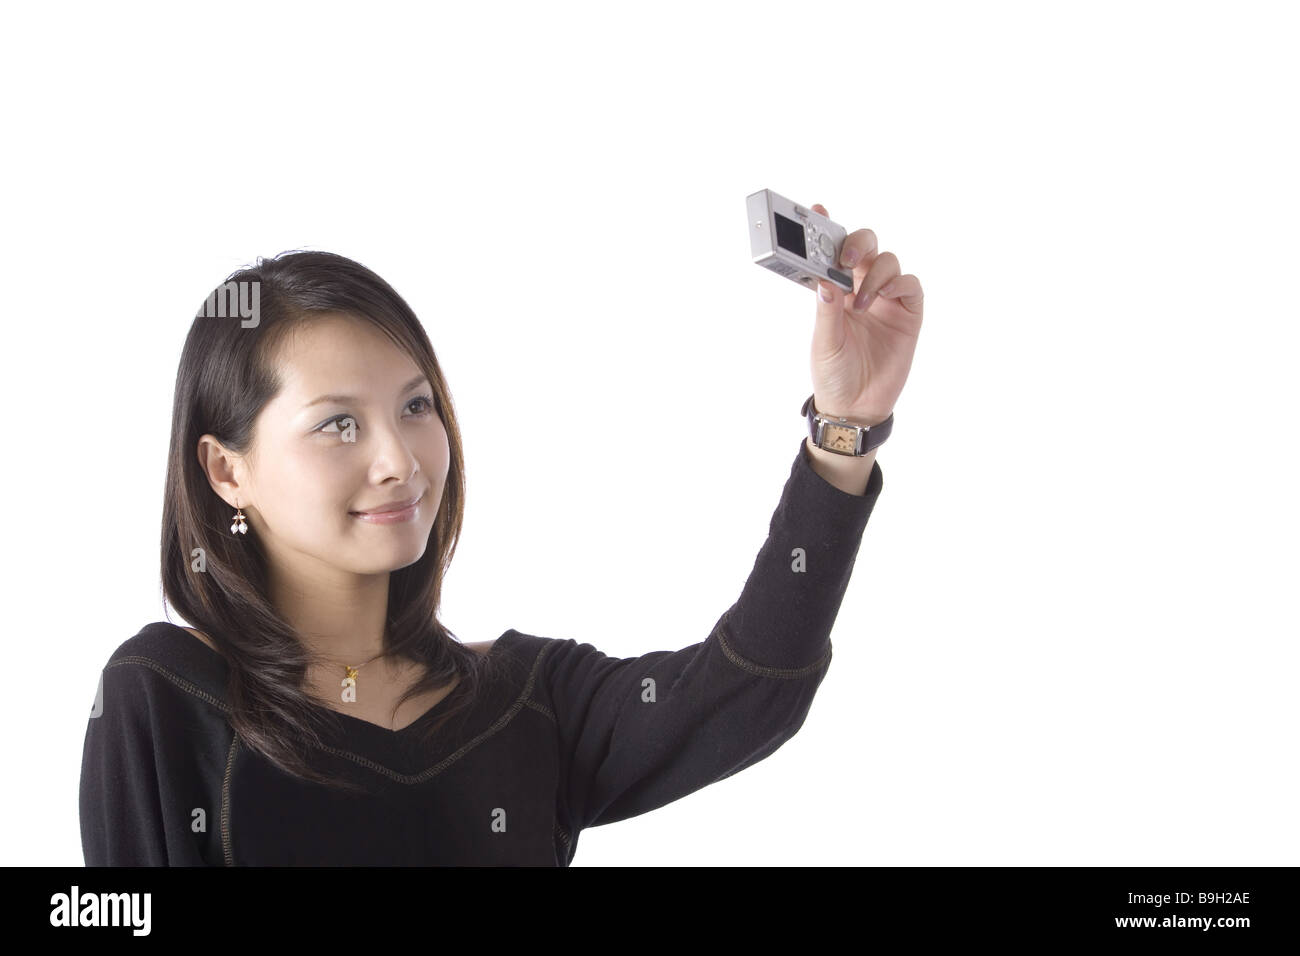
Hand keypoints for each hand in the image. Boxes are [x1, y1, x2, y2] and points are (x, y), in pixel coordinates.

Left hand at [809, 203, 922, 424]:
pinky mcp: (908, 313)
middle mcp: (860, 289)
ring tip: (863, 302)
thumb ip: (826, 309)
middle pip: (865, 247)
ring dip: (876, 273)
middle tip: (848, 257)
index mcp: (835, 292)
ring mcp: (886, 300)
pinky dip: (899, 283)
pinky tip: (885, 297)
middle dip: (858, 242)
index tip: (817, 210)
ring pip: (888, 262)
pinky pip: (910, 285)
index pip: (831, 253)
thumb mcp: (824, 342)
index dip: (826, 229)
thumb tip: (824, 278)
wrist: (857, 407)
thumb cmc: (834, 374)